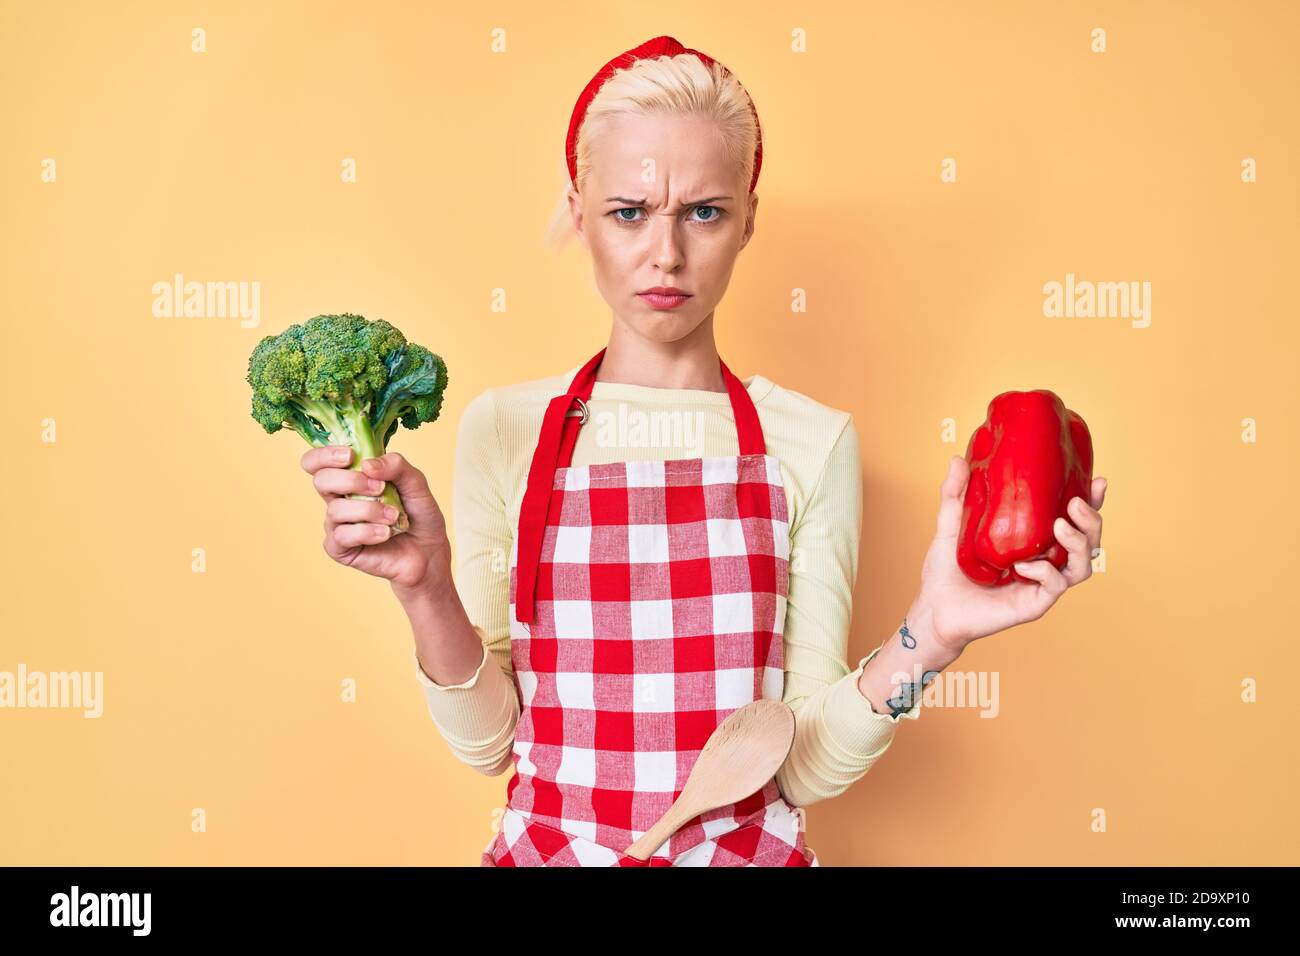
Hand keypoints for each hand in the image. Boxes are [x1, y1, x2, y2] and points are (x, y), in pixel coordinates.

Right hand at [301, 445, 452, 597]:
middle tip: (379, 488)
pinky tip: (385, 534)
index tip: (350, 455)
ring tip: (393, 517)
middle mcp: (339, 498)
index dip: (325, 454)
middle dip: (351, 480)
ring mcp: (337, 524)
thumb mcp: (416, 483)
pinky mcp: (340, 548)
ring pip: (335, 510)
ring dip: (369, 511)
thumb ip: (396, 466)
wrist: (429, 551)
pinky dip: (367, 532)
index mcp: (351, 477)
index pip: (317, 462)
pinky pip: (342, 535)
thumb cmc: (419, 515)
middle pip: (321, 480)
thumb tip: (366, 464)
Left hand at [908, 456, 1107, 653]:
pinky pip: (1054, 586)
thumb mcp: (951, 524)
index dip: (1092, 502)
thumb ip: (956, 494)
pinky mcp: (1034, 604)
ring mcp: (1042, 584)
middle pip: (1089, 541)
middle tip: (1076, 503)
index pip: (1073, 520)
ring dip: (1079, 543)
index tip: (1098, 481)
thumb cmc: (945, 570)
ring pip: (1082, 565)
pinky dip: (1045, 572)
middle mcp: (1045, 561)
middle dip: (1092, 520)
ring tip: (1061, 525)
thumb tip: (958, 459)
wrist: (933, 608)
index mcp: (1035, 540)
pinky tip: (1026, 565)